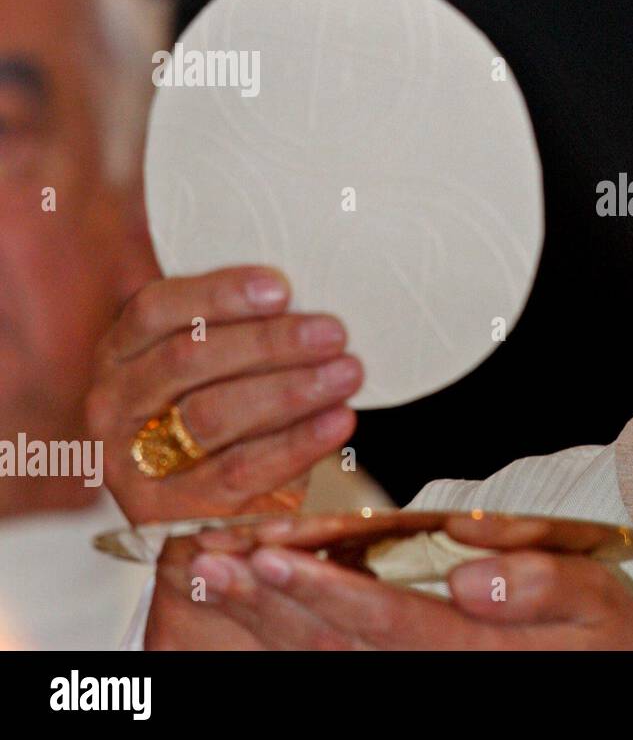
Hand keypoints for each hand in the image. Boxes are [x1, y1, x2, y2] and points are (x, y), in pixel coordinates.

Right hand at [87, 265, 363, 524]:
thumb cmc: (218, 415)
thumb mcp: (216, 369)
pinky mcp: (169, 513)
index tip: (282, 288)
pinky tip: (339, 420)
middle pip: (187, 360)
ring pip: (211, 416)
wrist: (197, 516)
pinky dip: (296, 443)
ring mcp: (132, 463)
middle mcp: (113, 404)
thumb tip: (311, 313)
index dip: (219, 294)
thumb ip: (244, 335)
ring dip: (289, 390)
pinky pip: (240, 472)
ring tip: (347, 372)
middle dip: (268, 343)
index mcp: (120, 352)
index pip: (157, 310)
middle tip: (333, 333)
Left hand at [150, 516, 632, 649]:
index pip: (388, 620)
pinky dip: (279, 635)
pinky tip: (250, 605)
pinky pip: (329, 665)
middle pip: (334, 646)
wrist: (610, 674)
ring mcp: (408, 685)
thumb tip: (471, 572)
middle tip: (212, 559)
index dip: (327, 587)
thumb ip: (541, 585)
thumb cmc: (604, 636)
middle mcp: (431, 677)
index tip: (275, 554)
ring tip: (213, 574)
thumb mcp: (598, 600)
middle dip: (268, 603)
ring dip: (261, 619)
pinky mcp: (399, 680)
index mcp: (476, 653)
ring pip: (320, 659)